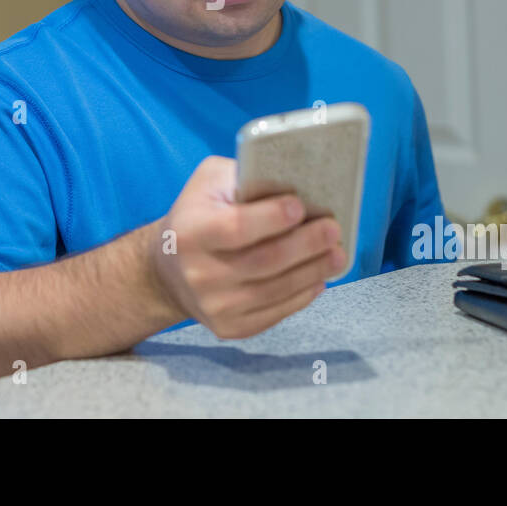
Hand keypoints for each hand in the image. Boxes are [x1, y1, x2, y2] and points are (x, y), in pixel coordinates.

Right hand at [146, 155, 344, 338]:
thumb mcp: (209, 183)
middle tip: (333, 229)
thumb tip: (295, 182)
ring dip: (314, 271)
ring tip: (337, 254)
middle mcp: (199, 273)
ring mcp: (214, 306)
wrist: (169, 268)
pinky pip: (276, 313)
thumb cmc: (197, 214)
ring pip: (276, 290)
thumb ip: (245, 177)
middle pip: (265, 261)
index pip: (237, 228)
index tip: (300, 206)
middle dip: (306, 244)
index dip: (272, 218)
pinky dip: (303, 295)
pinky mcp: (230, 327)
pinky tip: (318, 277)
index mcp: (191, 232)